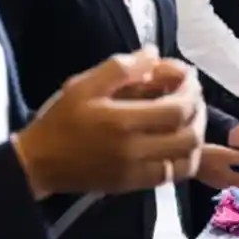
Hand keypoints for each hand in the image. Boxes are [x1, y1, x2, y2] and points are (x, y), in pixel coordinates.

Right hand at [11, 48, 205, 199]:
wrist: (39, 162)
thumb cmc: (61, 119)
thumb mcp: (84, 84)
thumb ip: (121, 68)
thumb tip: (153, 53)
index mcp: (122, 122)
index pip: (177, 109)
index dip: (190, 91)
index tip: (187, 76)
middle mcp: (134, 150)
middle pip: (189, 136)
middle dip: (198, 111)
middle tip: (192, 95)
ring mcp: (136, 172)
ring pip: (187, 159)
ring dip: (196, 135)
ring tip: (189, 117)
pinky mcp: (134, 185)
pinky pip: (173, 175)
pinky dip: (184, 157)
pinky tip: (177, 140)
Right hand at [196, 144, 238, 188]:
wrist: (182, 157)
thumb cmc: (207, 155)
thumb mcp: (228, 155)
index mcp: (231, 180)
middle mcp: (226, 183)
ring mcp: (218, 180)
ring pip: (238, 176)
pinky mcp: (211, 175)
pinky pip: (230, 173)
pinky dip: (237, 168)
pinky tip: (237, 159)